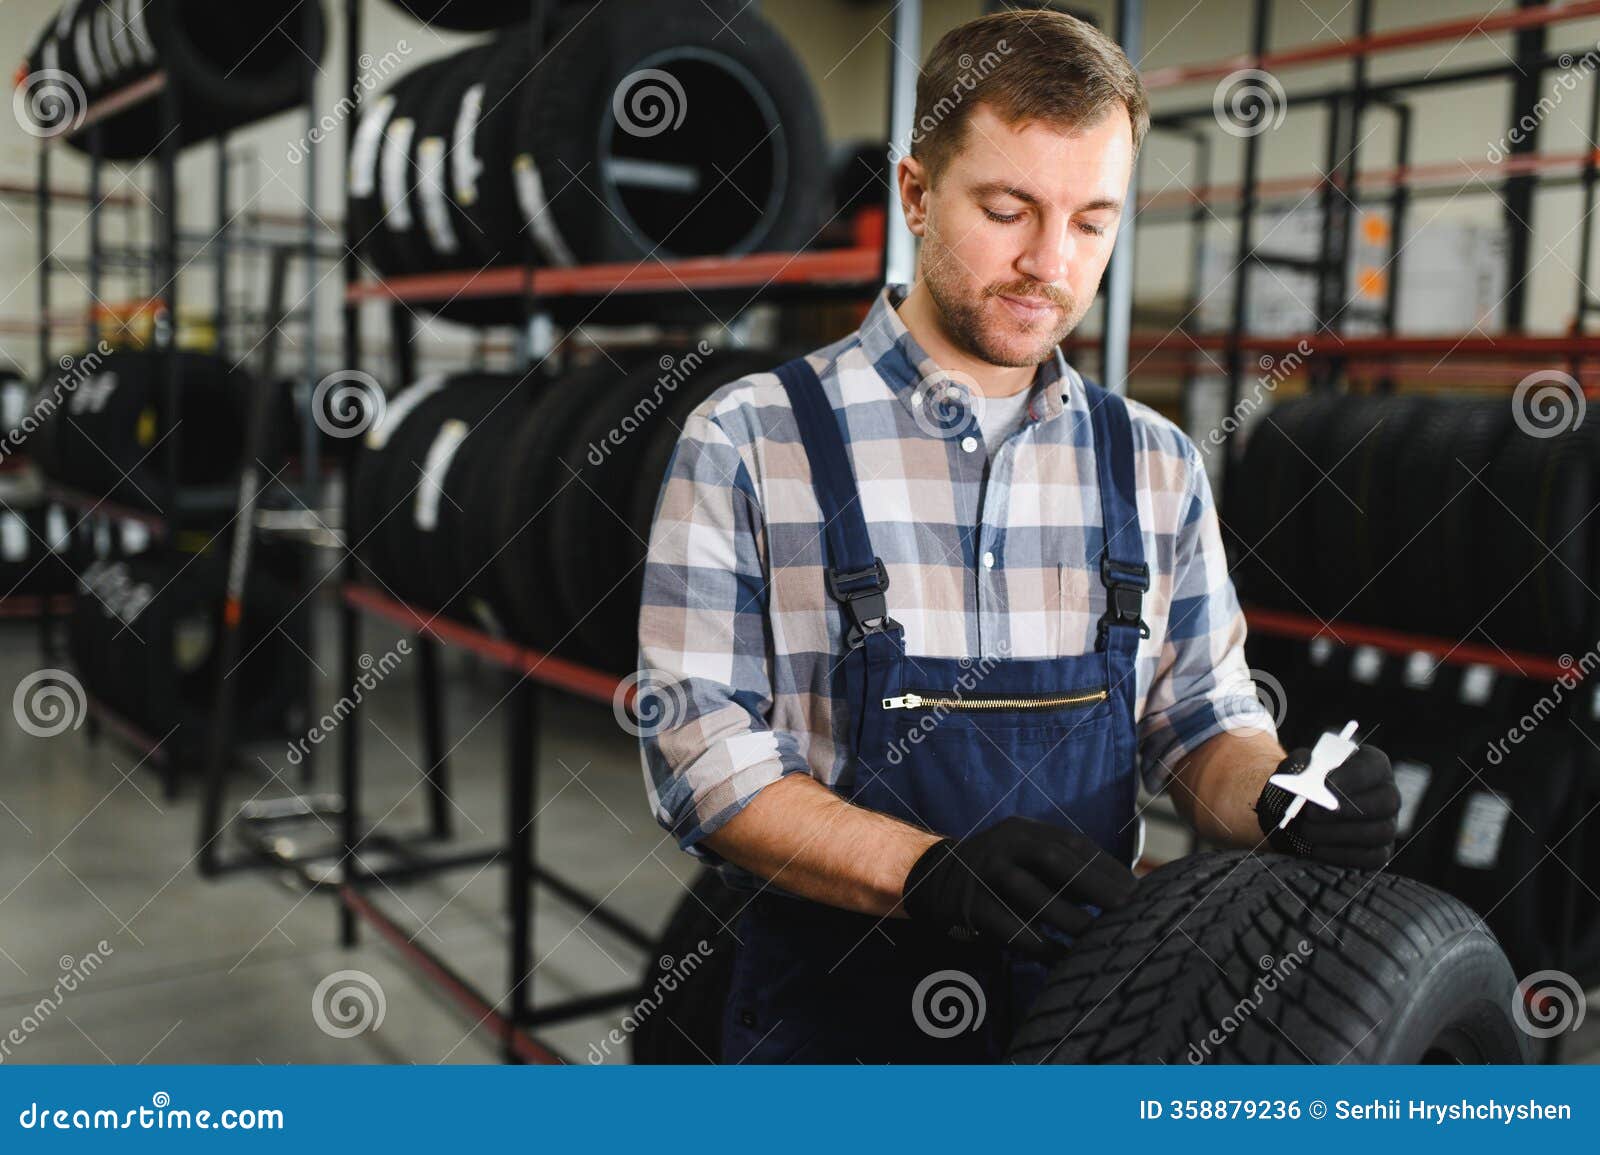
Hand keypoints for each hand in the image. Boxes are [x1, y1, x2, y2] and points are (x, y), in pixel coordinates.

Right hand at [899, 816, 1138, 959]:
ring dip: (1069, 918)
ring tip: (1100, 938)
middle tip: (1127, 908)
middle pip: (1053, 859)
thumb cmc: (997, 877)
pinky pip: (1007, 925)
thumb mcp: (1025, 861)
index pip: (1073, 844)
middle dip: (1093, 883)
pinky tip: (1061, 957)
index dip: (1106, 867)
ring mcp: (983, 873)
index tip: (1137, 891)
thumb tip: (1123, 893)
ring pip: (1031, 893)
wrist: (932, 880)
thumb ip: (1063, 870)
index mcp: (1024, 831)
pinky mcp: (969, 905)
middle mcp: (1003, 845)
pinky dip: (1037, 943)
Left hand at [1254, 744, 1400, 869]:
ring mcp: (1387, 825)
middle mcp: (1387, 794)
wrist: (1298, 811)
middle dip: (1347, 809)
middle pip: (1387, 802)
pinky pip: (1371, 857)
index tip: (1325, 785)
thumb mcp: (1298, 767)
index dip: (1352, 776)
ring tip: (1306, 830)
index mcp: (1372, 765)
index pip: (1375, 766)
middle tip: (1311, 813)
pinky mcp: (1380, 851)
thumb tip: (1304, 766)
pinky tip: (1315, 847)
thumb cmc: (1304, 784)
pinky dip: (1340, 854)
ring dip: (1338, 833)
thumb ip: (1299, 763)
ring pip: (1380, 832)